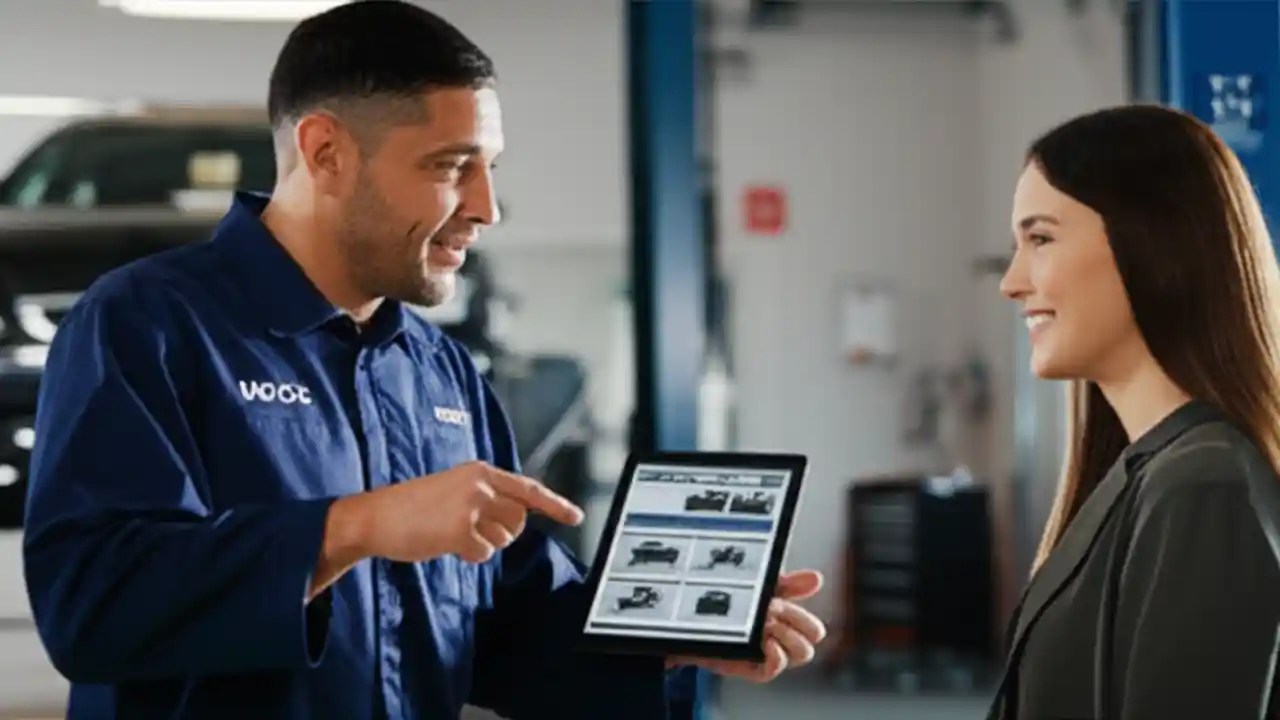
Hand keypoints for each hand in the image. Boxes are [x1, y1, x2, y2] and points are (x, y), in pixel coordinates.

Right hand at [344, 461, 584, 563]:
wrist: (375, 516)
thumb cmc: (413, 507)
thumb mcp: (454, 488)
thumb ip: (486, 497)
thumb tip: (516, 517)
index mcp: (480, 471)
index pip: (528, 488)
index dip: (555, 504)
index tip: (576, 516)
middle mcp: (480, 484)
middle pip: (519, 521)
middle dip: (501, 532)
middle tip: (470, 529)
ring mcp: (471, 506)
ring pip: (504, 539)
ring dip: (483, 544)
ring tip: (452, 532)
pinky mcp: (460, 530)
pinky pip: (483, 554)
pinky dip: (467, 555)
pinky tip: (444, 543)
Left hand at [667, 570, 825, 682]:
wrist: (691, 618)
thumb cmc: (728, 603)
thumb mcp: (759, 586)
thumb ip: (787, 584)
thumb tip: (817, 579)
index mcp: (785, 621)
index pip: (813, 627)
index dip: (802, 615)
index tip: (780, 600)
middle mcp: (780, 640)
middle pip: (811, 640)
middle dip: (797, 621)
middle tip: (773, 610)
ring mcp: (768, 655)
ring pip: (801, 654)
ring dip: (788, 635)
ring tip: (767, 624)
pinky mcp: (752, 668)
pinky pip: (774, 670)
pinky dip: (776, 655)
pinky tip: (764, 641)